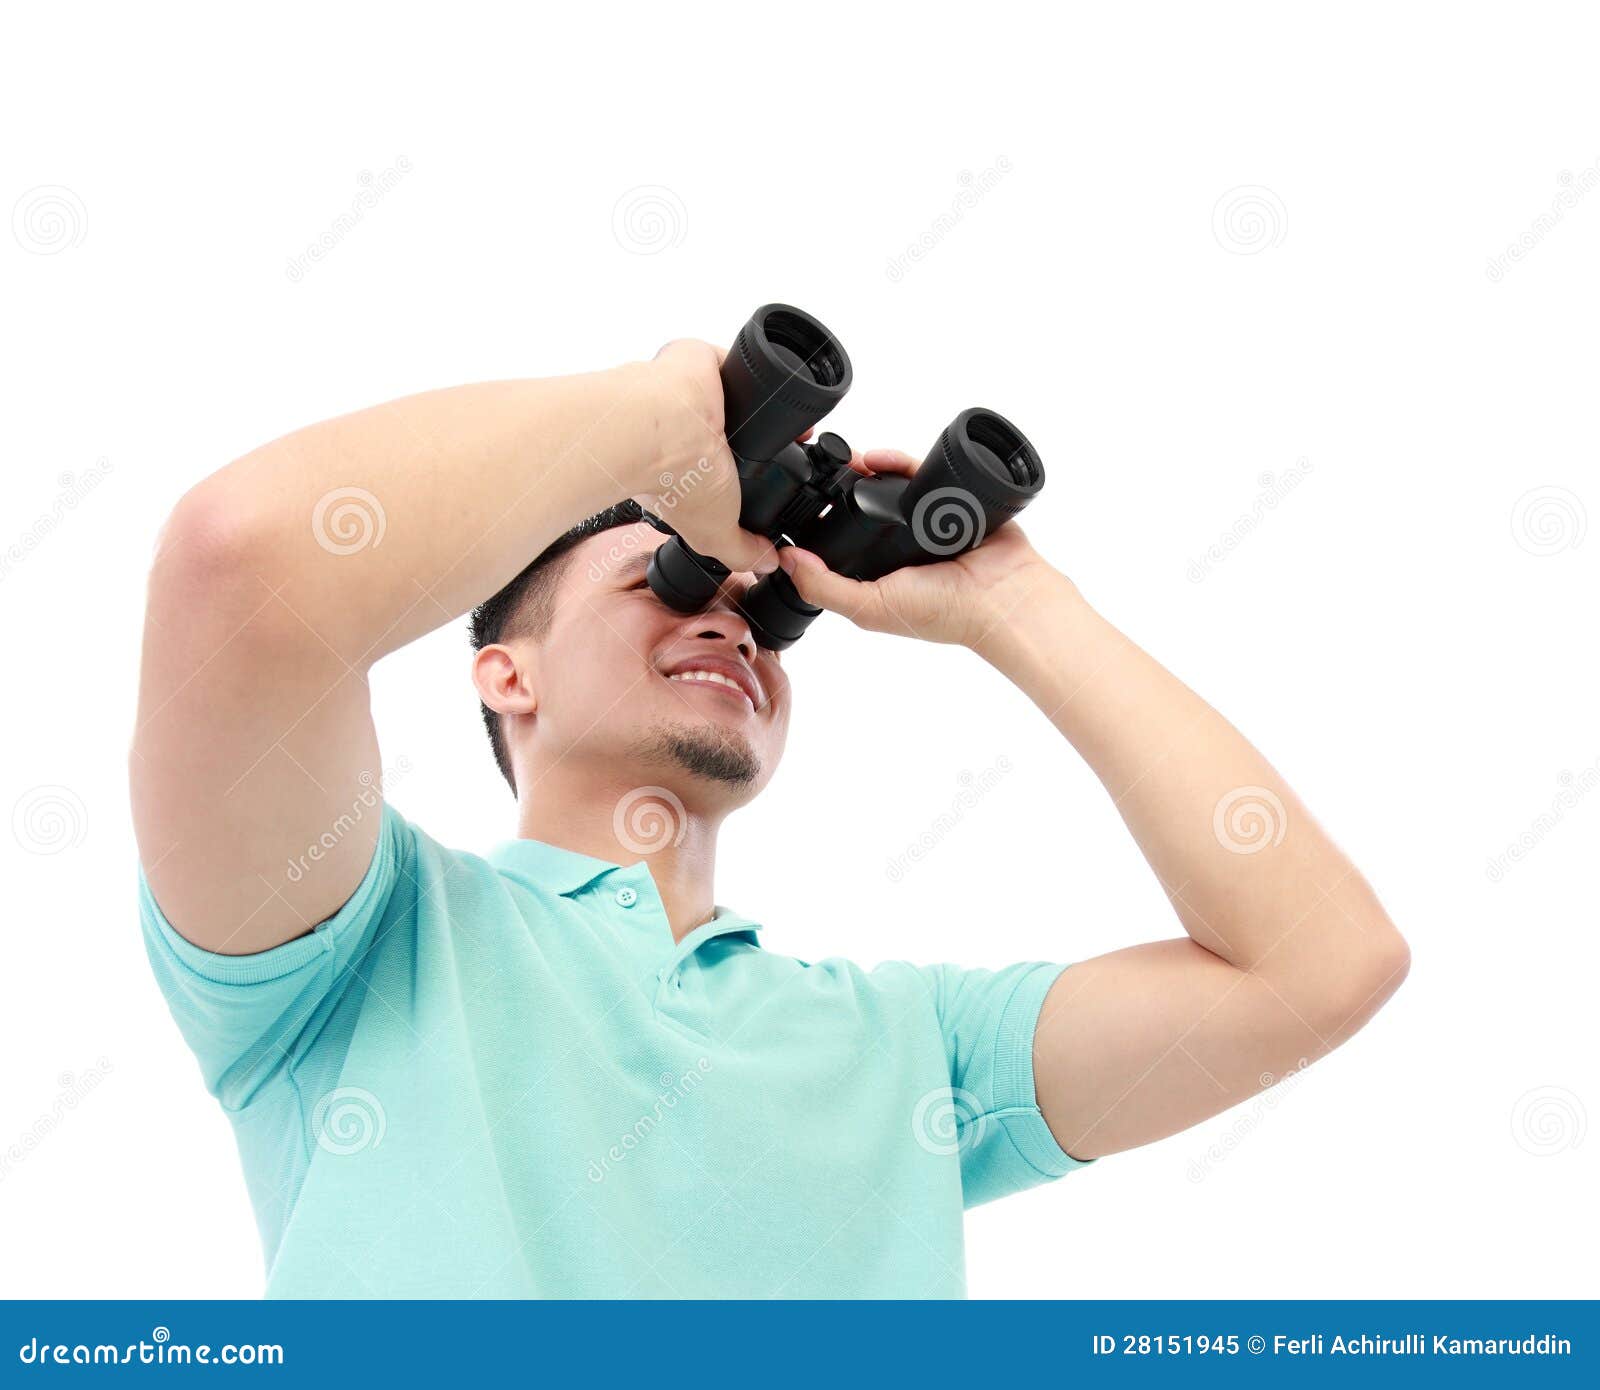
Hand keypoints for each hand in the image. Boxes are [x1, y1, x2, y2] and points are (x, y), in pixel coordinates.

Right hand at [635, 339, 776, 573]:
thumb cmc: (673, 477)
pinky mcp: (706, 360)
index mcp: (687, 465)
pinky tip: (784, 385)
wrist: (661, 427)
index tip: (782, 478)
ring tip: (795, 422)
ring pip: (743, 397)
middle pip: (739, 431)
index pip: (725, 467)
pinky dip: (761, 370)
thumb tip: (766, 563)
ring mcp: (697, 394)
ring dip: (768, 405)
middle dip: (766, 440)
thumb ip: (741, 551)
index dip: (755, 473)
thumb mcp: (713, 532)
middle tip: (796, 449)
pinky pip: (739, 360)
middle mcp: (690, 430)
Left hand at [774, 449, 1063, 648]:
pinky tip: (880, 458)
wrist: (1005, 594)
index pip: (838, 544)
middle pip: (861, 508)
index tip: (799, 500)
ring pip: (888, 487)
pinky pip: (918, 472)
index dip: (817, 523)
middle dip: (842, 488)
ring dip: (868, 470)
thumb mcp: (870, 608)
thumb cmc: (943, 612)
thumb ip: (824, 588)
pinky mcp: (949, 499)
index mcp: (877, 575)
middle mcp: (898, 548)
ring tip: (850, 459)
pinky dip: (899, 461)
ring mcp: (925, 521)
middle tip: (823, 471)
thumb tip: (783, 559)